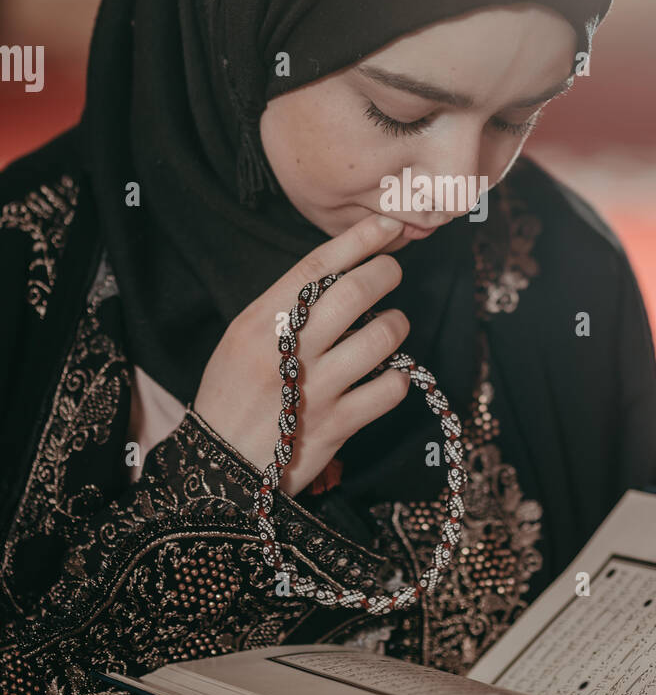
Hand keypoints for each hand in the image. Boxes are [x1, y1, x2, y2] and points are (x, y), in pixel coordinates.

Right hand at [194, 212, 410, 493]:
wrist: (218, 469)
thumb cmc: (233, 395)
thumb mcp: (241, 340)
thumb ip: (282, 307)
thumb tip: (340, 272)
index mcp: (259, 323)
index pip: (315, 268)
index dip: (358, 240)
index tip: (387, 225)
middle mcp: (287, 352)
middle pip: (355, 293)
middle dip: (386, 272)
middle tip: (392, 271)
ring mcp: (315, 389)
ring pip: (382, 337)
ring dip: (396, 324)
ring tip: (388, 326)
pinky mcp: (338, 426)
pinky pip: (390, 388)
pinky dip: (398, 376)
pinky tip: (387, 375)